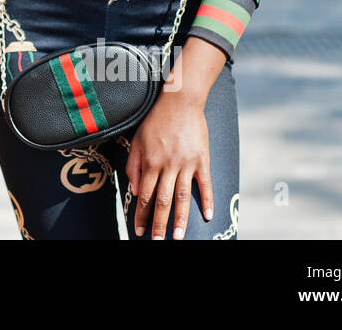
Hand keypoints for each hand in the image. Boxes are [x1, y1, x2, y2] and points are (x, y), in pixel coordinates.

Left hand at [126, 88, 212, 239]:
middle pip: (163, 201)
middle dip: (159, 223)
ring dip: (179, 219)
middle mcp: (168, 165)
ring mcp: (187, 163)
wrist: (180, 101)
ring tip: (177, 237)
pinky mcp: (202, 159)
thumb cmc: (155, 120)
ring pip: (182, 197)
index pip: (145, 195)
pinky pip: (205, 183)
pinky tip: (207, 215)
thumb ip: (134, 165)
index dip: (141, 214)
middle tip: (157, 241)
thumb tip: (136, 191)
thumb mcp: (137, 140)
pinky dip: (207, 200)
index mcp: (151, 162)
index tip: (139, 230)